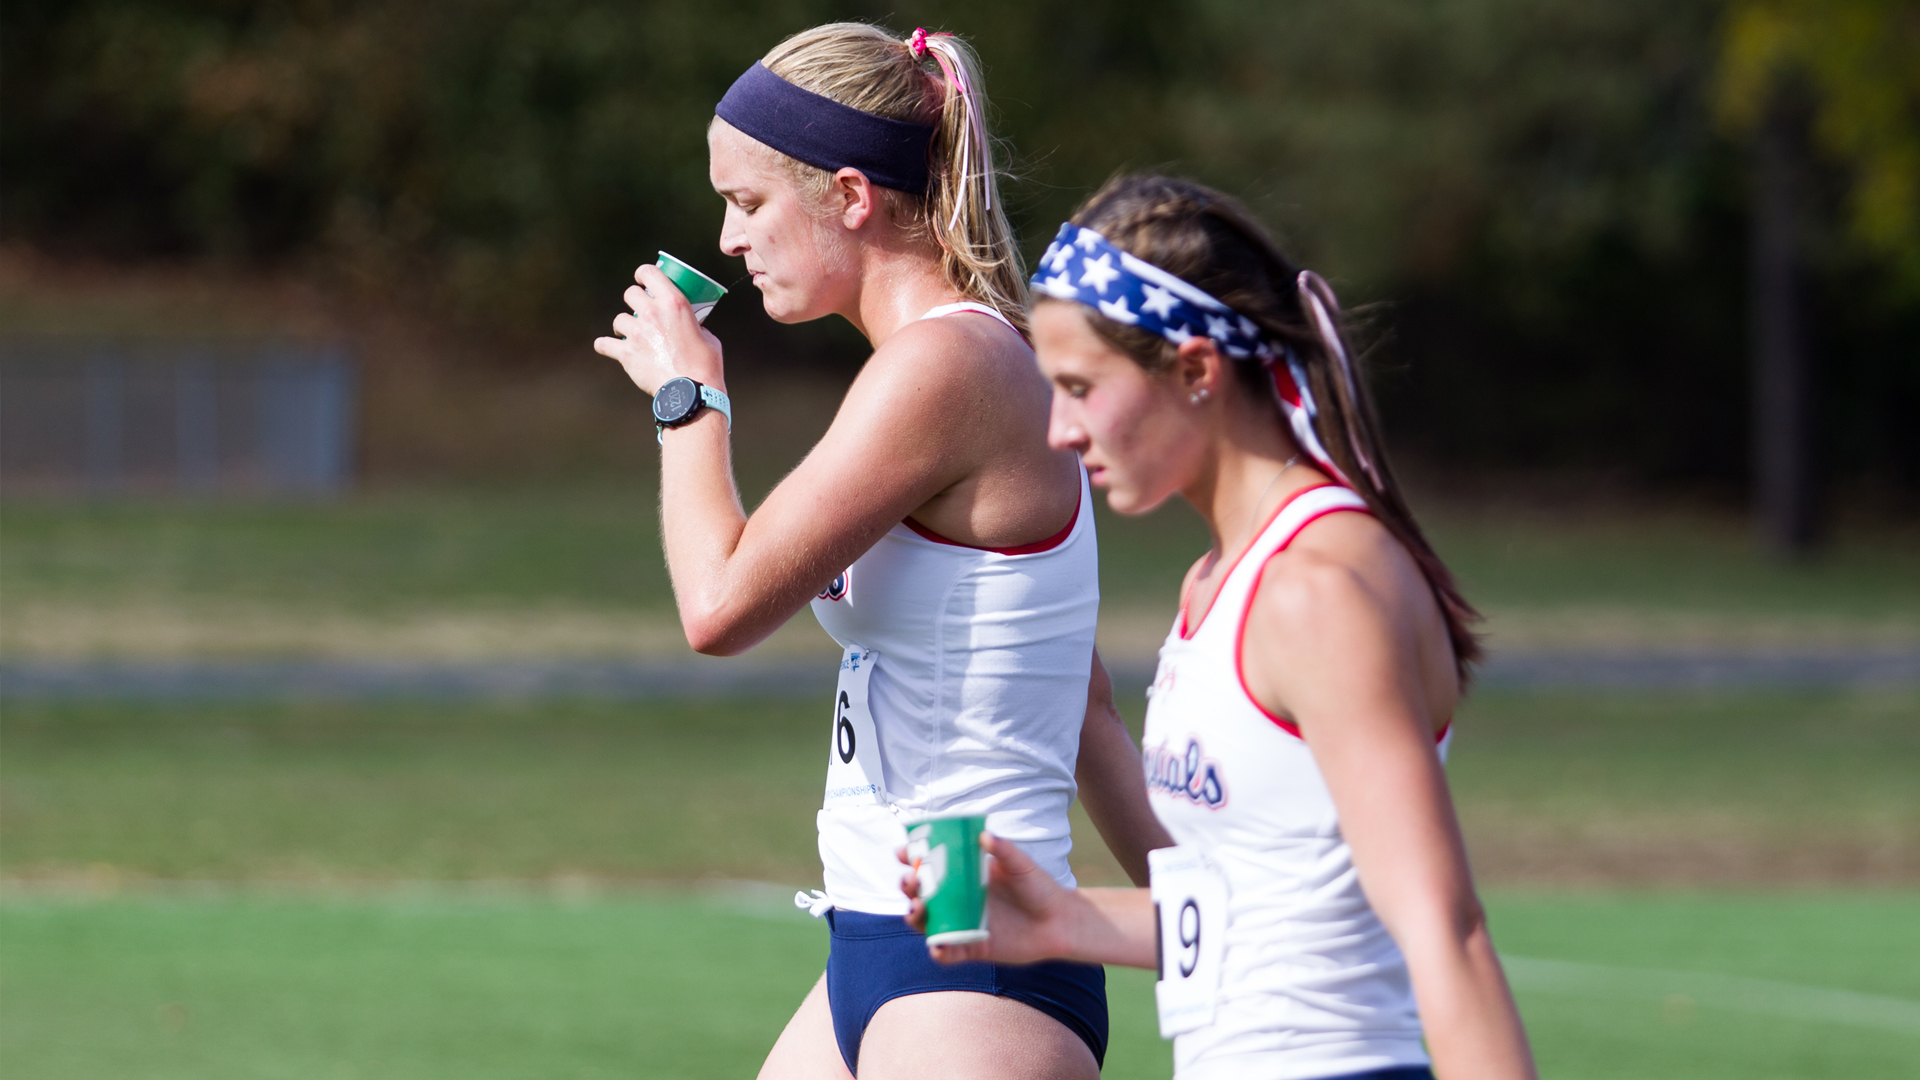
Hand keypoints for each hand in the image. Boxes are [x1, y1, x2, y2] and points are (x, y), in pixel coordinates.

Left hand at [593, 263, 725, 396]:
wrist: (691, 391)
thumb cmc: (705, 366)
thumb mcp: (708, 337)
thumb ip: (695, 326)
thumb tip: (690, 328)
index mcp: (674, 303)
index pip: (649, 272)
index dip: (643, 274)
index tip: (643, 281)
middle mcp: (652, 313)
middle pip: (631, 293)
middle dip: (635, 300)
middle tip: (641, 311)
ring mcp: (637, 333)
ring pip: (619, 319)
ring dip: (624, 325)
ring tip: (631, 334)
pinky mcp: (626, 353)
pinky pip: (605, 344)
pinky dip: (605, 345)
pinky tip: (607, 346)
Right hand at [900, 833, 1079, 964]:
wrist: (1059, 923)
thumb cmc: (1039, 888)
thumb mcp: (1022, 865)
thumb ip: (1004, 851)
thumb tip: (984, 836)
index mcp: (964, 874)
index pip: (930, 864)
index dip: (912, 858)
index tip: (903, 852)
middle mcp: (957, 898)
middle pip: (920, 892)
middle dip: (908, 885)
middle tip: (911, 881)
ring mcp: (962, 923)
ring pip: (927, 921)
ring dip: (914, 915)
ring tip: (916, 908)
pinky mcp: (971, 947)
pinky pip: (947, 952)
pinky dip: (938, 950)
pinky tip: (937, 945)